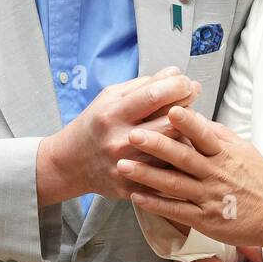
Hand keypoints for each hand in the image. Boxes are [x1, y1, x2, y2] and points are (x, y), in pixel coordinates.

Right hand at [36, 67, 199, 203]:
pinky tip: (177, 147)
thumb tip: (177, 74)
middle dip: (187, 107)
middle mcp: (119, 141)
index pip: (154, 95)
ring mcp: (128, 167)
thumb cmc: (96, 124)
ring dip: (187, 133)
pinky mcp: (134, 187)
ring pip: (174, 149)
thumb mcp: (111, 97)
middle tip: (190, 100)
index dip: (178, 85)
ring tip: (186, 122)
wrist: (71, 164)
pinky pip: (168, 172)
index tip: (186, 83)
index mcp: (112, 114)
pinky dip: (178, 158)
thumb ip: (144, 84)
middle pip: (170, 123)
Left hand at [119, 105, 262, 248]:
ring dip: (147, 174)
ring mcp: (209, 197)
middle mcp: (215, 174)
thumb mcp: (244, 150)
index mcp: (225, 154)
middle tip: (133, 134)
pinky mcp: (205, 219)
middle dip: (156, 145)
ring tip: (123, 164)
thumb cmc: (259, 179)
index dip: (188, 123)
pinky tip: (136, 196)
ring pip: (174, 184)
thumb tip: (194, 116)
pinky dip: (155, 204)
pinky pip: (176, 211)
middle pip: (183, 157)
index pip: (204, 135)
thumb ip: (218, 134)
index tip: (170, 109)